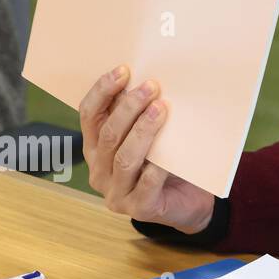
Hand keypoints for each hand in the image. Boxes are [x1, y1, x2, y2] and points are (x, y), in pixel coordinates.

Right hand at [79, 65, 213, 233]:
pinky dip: (157, 167)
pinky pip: (147, 184)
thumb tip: (149, 79)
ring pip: (124, 157)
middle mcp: (99, 171)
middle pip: (108, 134)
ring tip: (161, 109)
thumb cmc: (167, 163)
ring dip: (143, 131)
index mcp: (96, 149)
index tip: (123, 70)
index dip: (103, 92)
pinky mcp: (139, 208)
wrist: (189, 203)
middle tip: (151, 86)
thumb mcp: (150, 137)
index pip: (89, 116)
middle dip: (129, 107)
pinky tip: (168, 155)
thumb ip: (141, 116)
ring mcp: (117, 193)